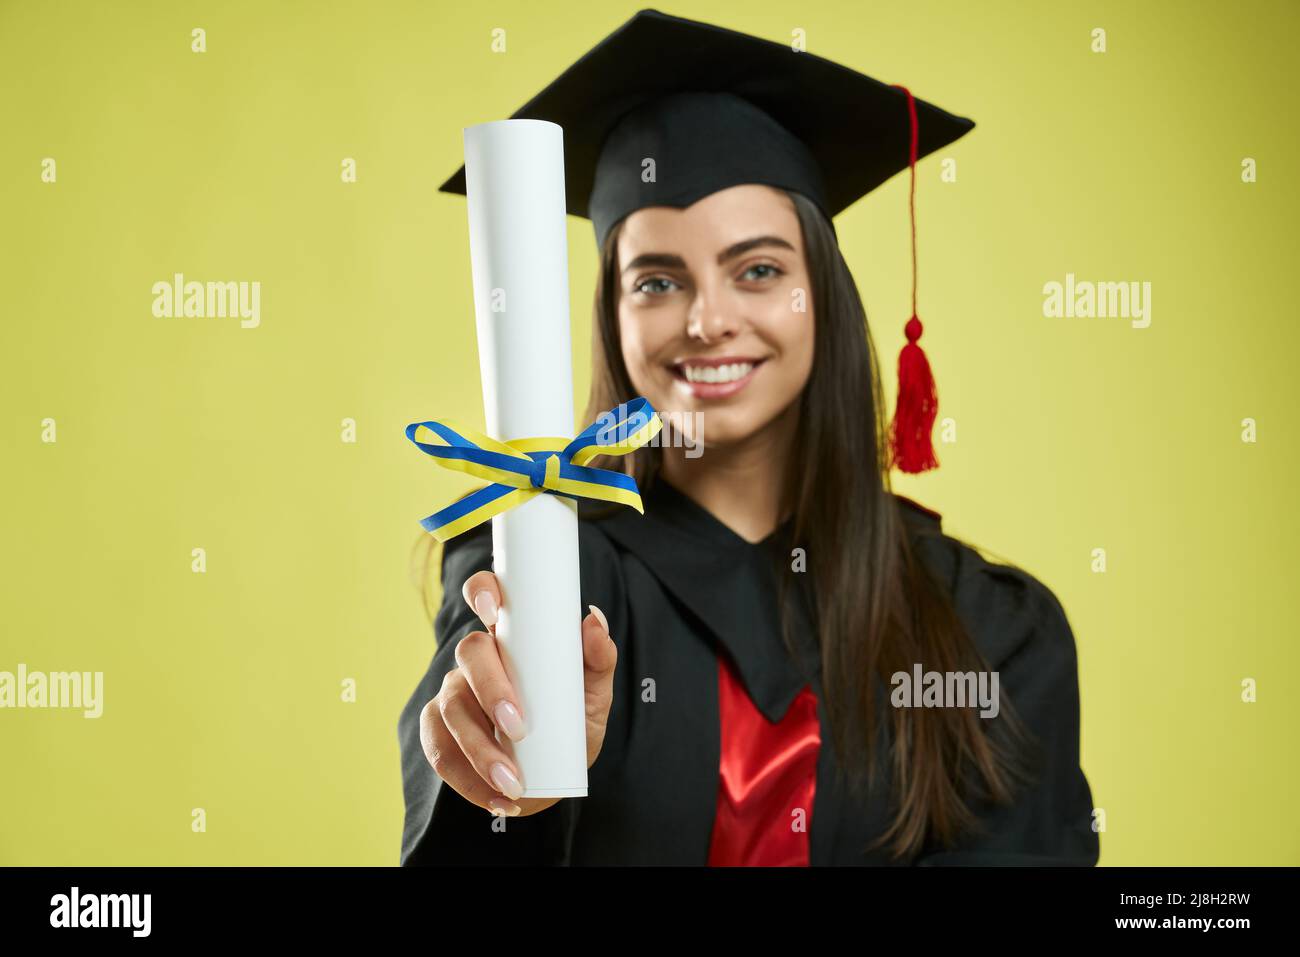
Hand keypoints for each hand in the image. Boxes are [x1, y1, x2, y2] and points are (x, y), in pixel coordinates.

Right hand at [418, 569, 616, 817]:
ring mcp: (452, 695)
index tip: (493, 611)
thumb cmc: (570, 727)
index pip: (487, 595)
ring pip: (450, 709)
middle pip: (468, 654)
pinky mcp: (437, 733)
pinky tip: (497, 799)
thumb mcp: (592, 697)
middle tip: (518, 728)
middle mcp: (476, 660)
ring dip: (480, 750)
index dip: (482, 592)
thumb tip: (594, 621)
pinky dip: (468, 781)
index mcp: (511, 638)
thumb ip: (598, 660)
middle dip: (490, 691)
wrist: (551, 781)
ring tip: (513, 783)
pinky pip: (440, 752)